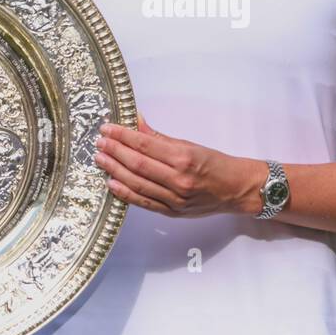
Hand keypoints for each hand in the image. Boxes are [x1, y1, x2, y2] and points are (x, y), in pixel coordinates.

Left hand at [93, 115, 263, 218]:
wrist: (236, 189)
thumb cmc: (216, 164)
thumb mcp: (190, 144)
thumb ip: (160, 137)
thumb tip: (137, 123)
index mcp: (183, 158)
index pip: (145, 145)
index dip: (122, 136)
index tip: (108, 128)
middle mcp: (178, 180)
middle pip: (137, 164)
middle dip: (114, 151)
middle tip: (99, 142)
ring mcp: (174, 199)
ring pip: (137, 183)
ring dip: (114, 170)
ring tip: (100, 159)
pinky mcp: (172, 212)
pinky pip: (143, 202)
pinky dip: (125, 193)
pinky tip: (112, 183)